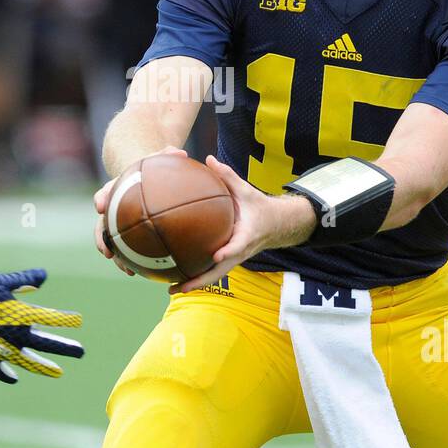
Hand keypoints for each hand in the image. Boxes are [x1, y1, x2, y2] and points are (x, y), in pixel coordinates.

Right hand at [0, 269, 83, 383]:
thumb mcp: (0, 281)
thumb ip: (23, 280)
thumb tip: (44, 276)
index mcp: (21, 315)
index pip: (50, 317)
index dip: (66, 319)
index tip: (78, 320)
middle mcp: (16, 335)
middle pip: (46, 343)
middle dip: (65, 347)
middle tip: (81, 352)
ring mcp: (2, 350)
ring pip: (28, 361)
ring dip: (44, 366)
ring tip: (59, 372)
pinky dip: (6, 374)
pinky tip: (14, 378)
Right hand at [93, 146, 187, 277]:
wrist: (144, 175)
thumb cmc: (152, 167)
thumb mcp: (157, 158)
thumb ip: (166, 155)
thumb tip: (180, 153)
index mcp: (116, 189)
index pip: (105, 193)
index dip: (101, 199)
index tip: (100, 206)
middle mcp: (113, 208)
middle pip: (102, 224)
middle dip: (102, 238)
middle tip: (106, 251)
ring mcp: (118, 222)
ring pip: (112, 241)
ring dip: (117, 256)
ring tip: (126, 269)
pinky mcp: (129, 234)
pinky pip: (128, 249)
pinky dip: (134, 260)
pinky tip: (143, 272)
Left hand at [170, 156, 314, 294]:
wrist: (276, 225)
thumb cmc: (258, 206)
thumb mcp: (246, 190)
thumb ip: (228, 175)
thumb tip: (209, 158)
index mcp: (247, 235)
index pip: (237, 246)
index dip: (227, 252)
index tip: (216, 256)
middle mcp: (240, 251)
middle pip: (220, 271)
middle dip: (200, 281)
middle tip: (180, 286)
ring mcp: (234, 259)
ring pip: (214, 276)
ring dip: (194, 284)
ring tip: (171, 289)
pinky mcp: (229, 260)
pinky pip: (212, 271)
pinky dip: (196, 276)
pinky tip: (176, 277)